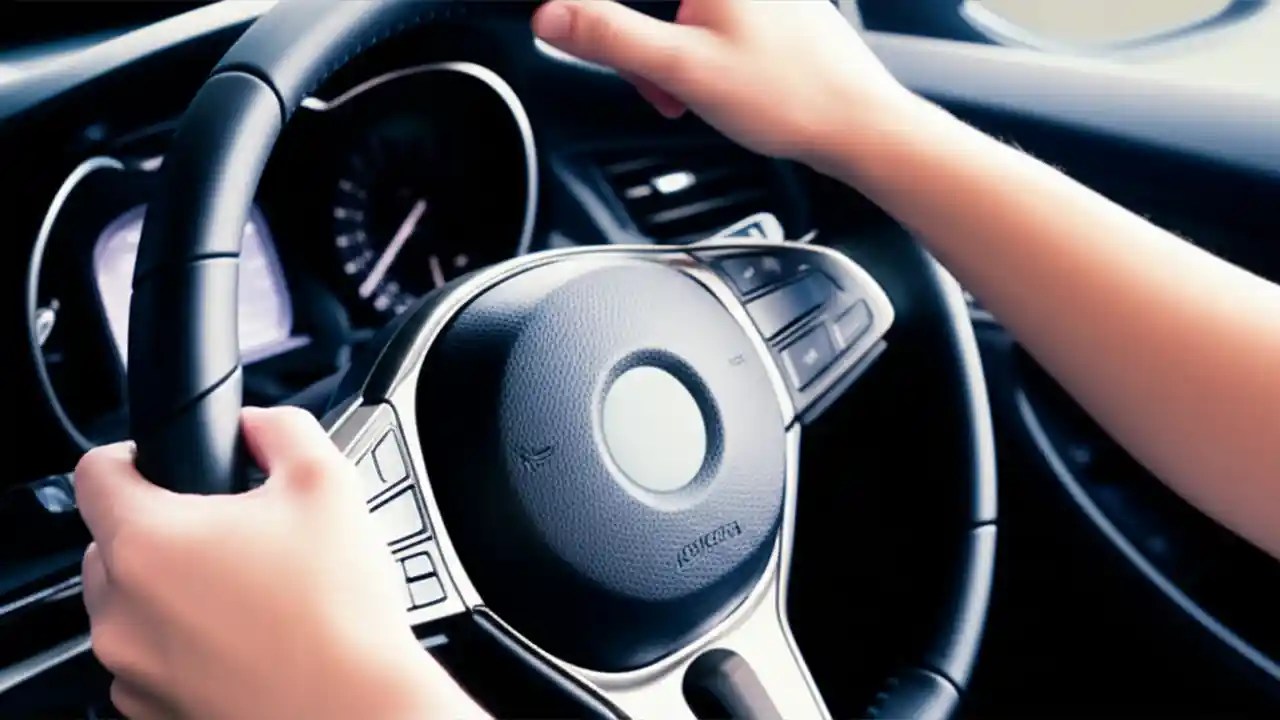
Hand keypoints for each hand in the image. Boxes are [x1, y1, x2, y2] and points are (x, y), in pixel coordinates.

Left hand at [76, 407, 482, 718]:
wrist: (357, 710)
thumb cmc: (339, 612)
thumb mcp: (328, 482)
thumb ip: (282, 429)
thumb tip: (260, 425)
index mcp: (148, 541)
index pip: (96, 471)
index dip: (136, 455)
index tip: (170, 465)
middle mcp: (120, 609)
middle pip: (112, 540)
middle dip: (165, 528)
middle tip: (234, 535)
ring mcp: (130, 667)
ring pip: (129, 603)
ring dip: (172, 589)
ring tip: (249, 593)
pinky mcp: (150, 710)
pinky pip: (147, 658)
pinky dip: (183, 643)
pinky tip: (246, 639)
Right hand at [532, 0, 917, 165]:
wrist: (857, 124)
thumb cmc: (791, 95)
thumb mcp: (682, 68)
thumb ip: (609, 36)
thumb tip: (551, 15)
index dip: (598, 14)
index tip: (577, 28)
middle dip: (636, 36)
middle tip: (652, 80)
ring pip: (675, 8)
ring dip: (662, 48)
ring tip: (683, 91)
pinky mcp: (763, 6)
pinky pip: (704, 16)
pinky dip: (690, 47)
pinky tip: (705, 82)